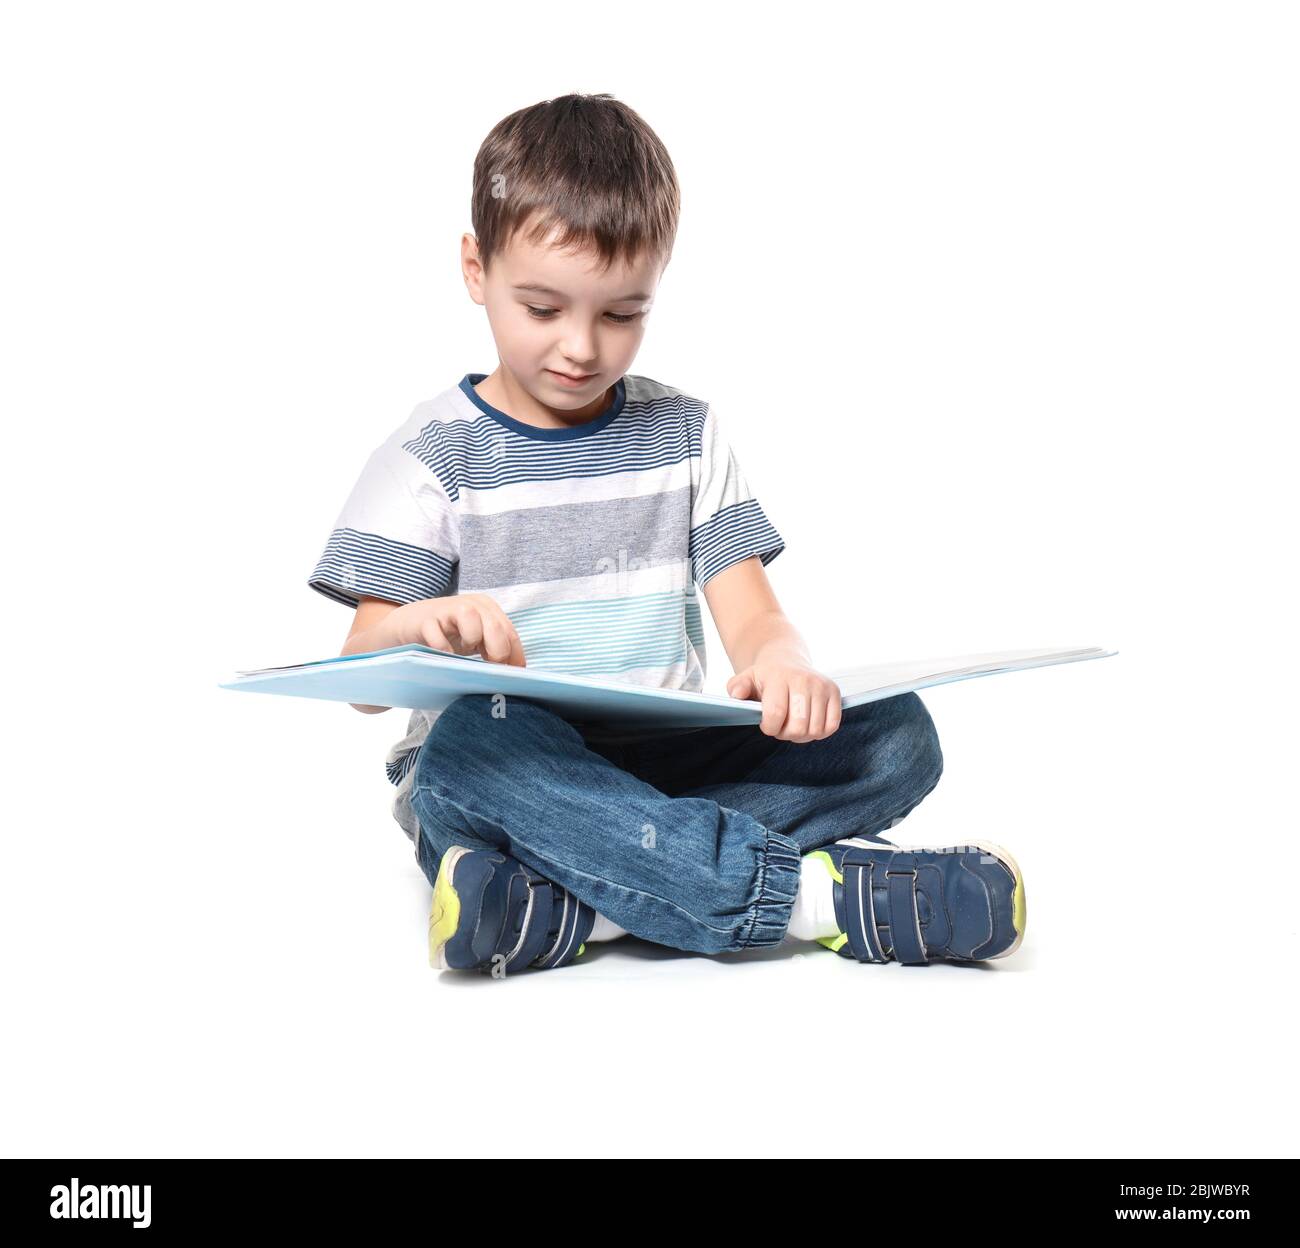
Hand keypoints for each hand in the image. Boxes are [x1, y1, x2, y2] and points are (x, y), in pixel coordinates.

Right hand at [395, 593, 526, 665]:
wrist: (410, 624)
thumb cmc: (449, 634)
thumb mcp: (477, 638)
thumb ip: (495, 648)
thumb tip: (516, 673)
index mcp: (488, 608)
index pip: (510, 633)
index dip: (515, 656)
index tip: (512, 676)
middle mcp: (472, 605)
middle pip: (495, 628)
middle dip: (498, 653)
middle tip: (490, 669)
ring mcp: (448, 610)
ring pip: (471, 624)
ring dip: (471, 642)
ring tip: (463, 651)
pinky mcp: (427, 620)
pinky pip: (440, 638)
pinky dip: (445, 651)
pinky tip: (444, 655)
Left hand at [726, 657, 841, 740]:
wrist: (785, 660)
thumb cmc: (765, 677)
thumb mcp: (746, 679)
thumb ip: (738, 687)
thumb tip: (737, 694)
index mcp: (779, 677)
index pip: (775, 714)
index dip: (769, 728)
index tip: (766, 724)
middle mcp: (803, 680)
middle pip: (798, 727)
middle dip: (786, 734)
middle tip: (780, 726)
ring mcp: (821, 685)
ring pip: (815, 729)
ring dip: (802, 735)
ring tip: (793, 724)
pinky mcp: (834, 692)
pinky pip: (832, 725)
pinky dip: (820, 732)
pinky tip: (808, 724)